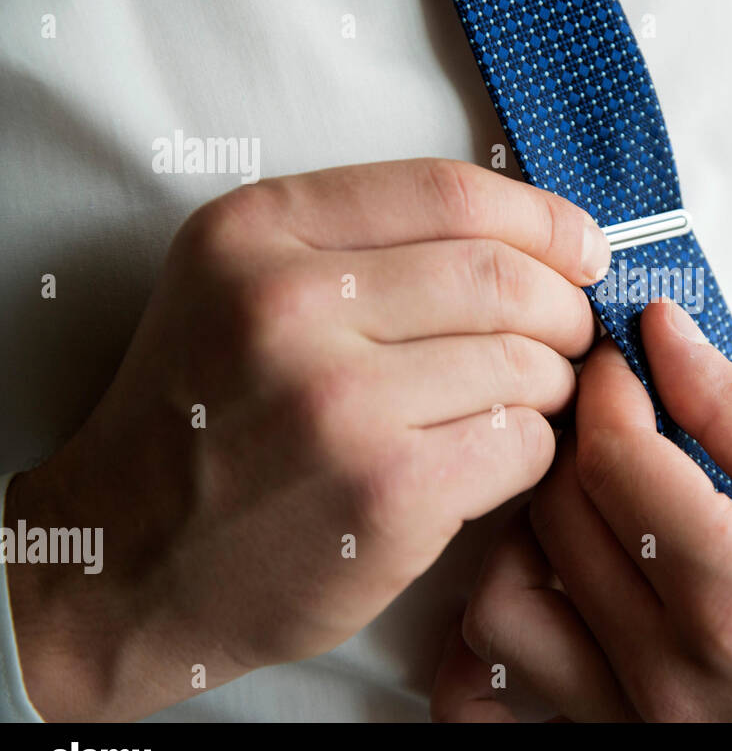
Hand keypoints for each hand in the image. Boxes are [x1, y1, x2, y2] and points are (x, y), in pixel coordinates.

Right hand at [5, 158, 609, 720]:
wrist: (130, 560)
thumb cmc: (207, 416)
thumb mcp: (241, 285)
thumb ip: (363, 241)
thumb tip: (542, 238)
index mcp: (256, 232)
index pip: (451, 190)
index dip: (542, 218)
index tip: (582, 247)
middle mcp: (291, 305)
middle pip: (502, 277)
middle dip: (562, 307)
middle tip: (568, 335)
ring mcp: (339, 402)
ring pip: (525, 362)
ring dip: (552, 382)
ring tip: (528, 399)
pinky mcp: (384, 492)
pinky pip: (522, 443)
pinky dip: (533, 448)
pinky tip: (496, 458)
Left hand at [435, 300, 731, 721]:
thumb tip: (664, 337)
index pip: (613, 460)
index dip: (607, 387)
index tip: (621, 357)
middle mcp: (668, 676)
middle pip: (553, 518)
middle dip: (573, 437)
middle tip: (615, 406)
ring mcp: (638, 726)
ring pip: (505, 605)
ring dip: (531, 528)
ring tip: (592, 494)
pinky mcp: (626, 748)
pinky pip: (517, 686)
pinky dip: (520, 618)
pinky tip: (570, 578)